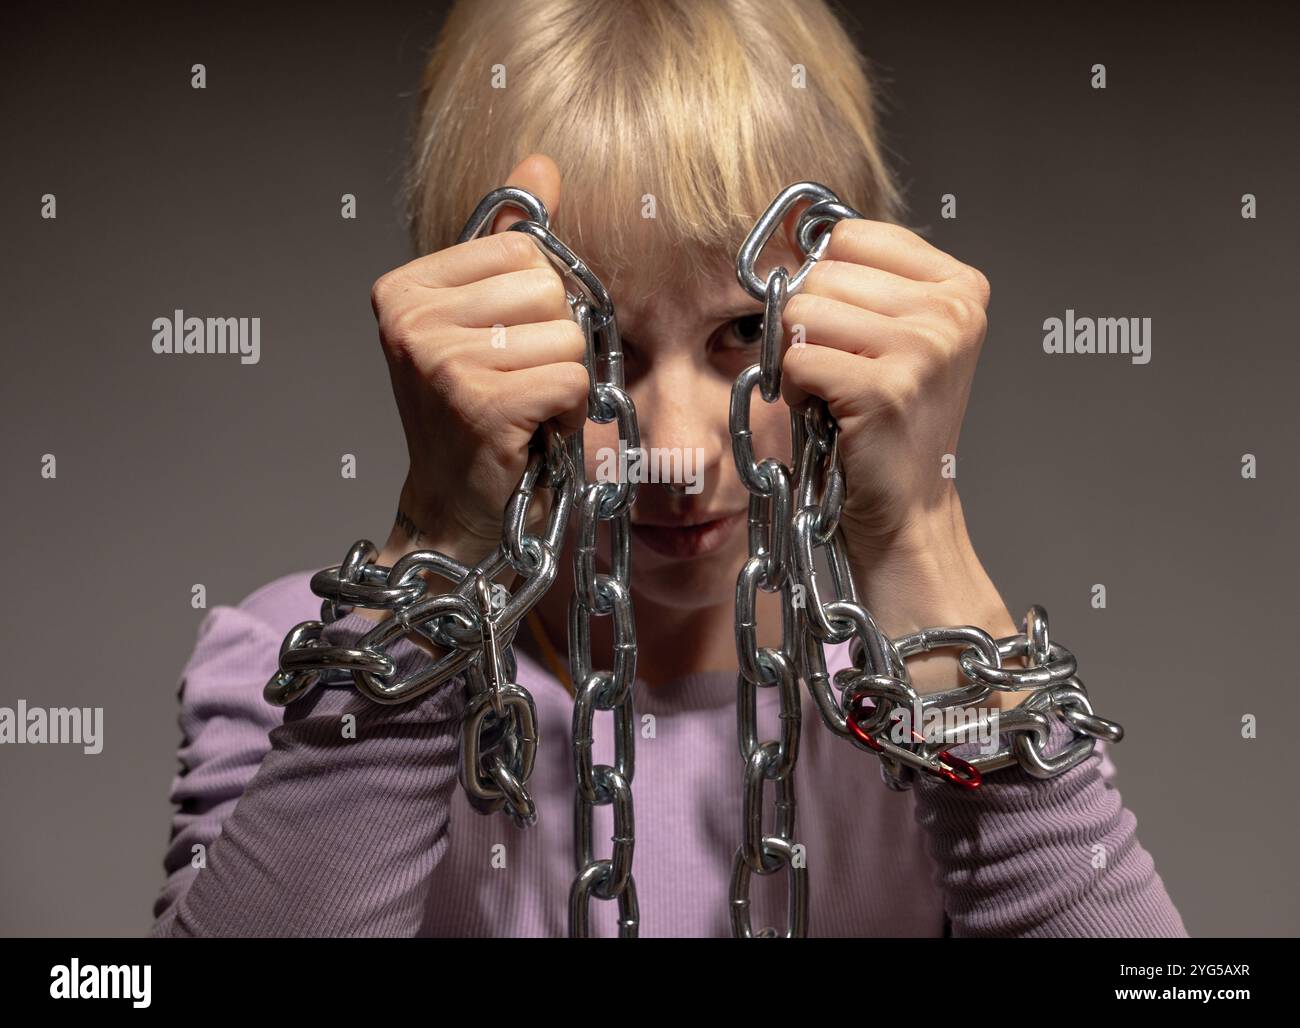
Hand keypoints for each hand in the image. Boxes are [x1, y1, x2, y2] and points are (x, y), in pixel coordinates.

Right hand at [368, 153, 587, 571]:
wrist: (457, 514)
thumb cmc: (479, 420)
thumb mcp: (488, 323)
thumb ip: (511, 245)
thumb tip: (540, 164)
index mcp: (405, 287)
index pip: (525, 250)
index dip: (541, 305)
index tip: (506, 350)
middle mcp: (410, 319)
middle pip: (549, 289)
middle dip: (555, 344)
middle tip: (519, 387)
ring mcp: (439, 361)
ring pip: (565, 336)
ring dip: (562, 383)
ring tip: (524, 412)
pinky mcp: (475, 404)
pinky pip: (569, 379)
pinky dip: (566, 413)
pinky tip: (532, 434)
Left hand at [779, 218, 1025, 704]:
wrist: (906, 513)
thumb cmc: (884, 428)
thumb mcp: (889, 337)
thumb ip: (858, 282)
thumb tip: (790, 240)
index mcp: (960, 286)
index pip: (849, 235)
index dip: (823, 281)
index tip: (840, 326)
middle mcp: (951, 310)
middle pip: (820, 274)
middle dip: (809, 328)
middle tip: (840, 376)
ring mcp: (925, 348)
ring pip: (802, 313)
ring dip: (801, 361)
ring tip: (837, 396)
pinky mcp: (888, 389)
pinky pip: (798, 360)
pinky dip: (798, 392)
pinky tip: (832, 417)